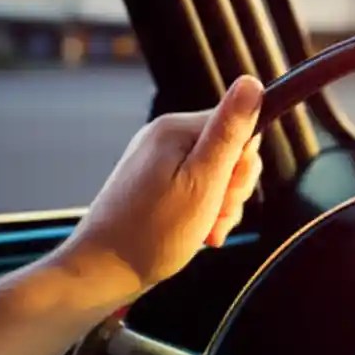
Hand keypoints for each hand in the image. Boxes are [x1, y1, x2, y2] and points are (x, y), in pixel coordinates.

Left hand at [51, 75, 264, 305]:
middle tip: (215, 214)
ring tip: (205, 229)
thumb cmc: (152, 233)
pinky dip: (205, 211)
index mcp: (176, 130)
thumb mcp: (203, 182)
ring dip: (221, 205)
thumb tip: (251, 83)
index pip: (239, 125)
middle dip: (232, 188)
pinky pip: (198, 188)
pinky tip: (198, 231)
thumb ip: (229, 132)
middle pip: (230, 150)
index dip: (243, 163)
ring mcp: (158, 161)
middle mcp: (165, 138)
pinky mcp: (156, 183)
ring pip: (217, 174)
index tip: (228, 191)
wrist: (103, 271)